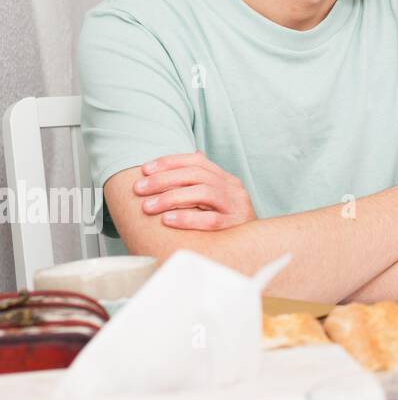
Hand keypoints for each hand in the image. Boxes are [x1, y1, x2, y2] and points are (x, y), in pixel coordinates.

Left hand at [131, 152, 255, 230]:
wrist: (257, 246)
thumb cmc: (229, 220)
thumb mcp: (219, 197)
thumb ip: (204, 181)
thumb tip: (194, 154)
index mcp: (226, 178)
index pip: (197, 160)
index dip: (170, 162)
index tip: (145, 169)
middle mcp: (232, 188)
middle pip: (196, 175)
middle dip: (163, 179)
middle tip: (139, 188)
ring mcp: (235, 206)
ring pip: (203, 193)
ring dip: (171, 197)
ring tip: (148, 206)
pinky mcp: (234, 226)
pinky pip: (210, 220)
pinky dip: (187, 218)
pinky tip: (167, 220)